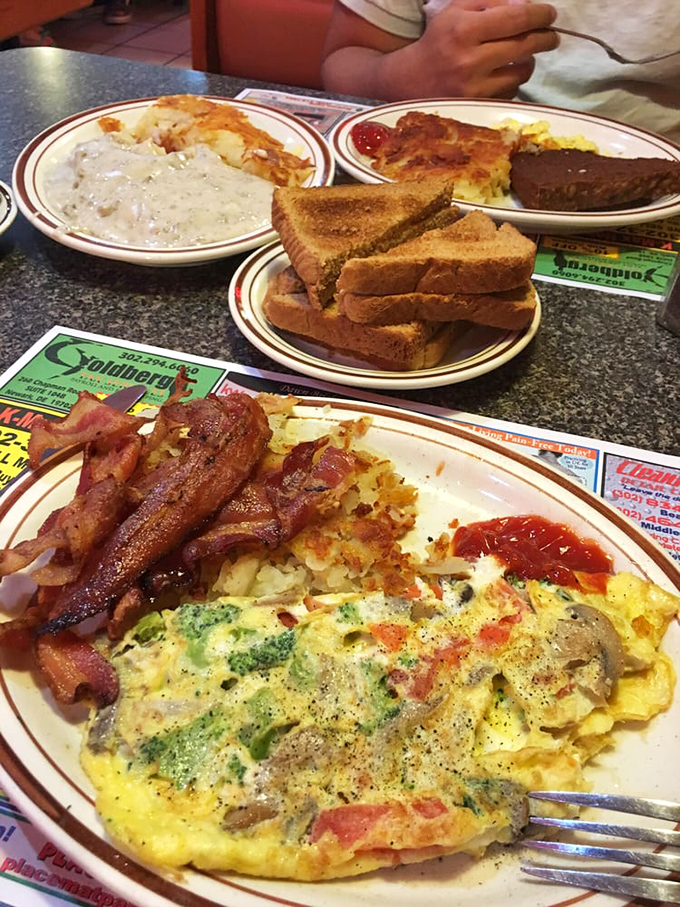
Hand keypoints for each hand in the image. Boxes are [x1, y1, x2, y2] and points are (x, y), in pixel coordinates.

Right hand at [407, 0, 558, 98]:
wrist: (409, 81)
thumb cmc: (437, 40)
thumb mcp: (456, 10)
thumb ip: (491, 2)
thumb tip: (526, 6)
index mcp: (465, 29)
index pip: (517, 18)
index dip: (540, 15)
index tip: (550, 15)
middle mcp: (470, 60)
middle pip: (525, 46)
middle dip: (545, 38)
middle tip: (551, 36)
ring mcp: (474, 88)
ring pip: (521, 72)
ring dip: (528, 61)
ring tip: (523, 56)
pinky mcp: (477, 107)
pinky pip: (510, 92)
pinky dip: (512, 81)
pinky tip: (503, 75)